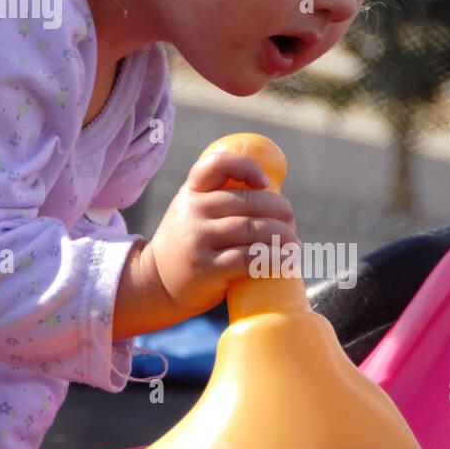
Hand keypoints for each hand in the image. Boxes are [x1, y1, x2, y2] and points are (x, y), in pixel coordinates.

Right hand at [143, 148, 299, 322]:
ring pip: (251, 229)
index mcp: (192, 192)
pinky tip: (287, 260)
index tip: (265, 182)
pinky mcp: (205, 268)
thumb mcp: (192, 214)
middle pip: (247, 201)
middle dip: (279, 211)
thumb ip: (221, 202)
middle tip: (291, 222)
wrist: (154, 284)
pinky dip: (273, 259)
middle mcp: (193, 211)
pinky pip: (247, 259)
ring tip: (294, 244)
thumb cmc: (187, 246)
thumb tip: (276, 203)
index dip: (246, 167)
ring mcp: (197, 239)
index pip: (217, 164)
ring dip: (282, 236)